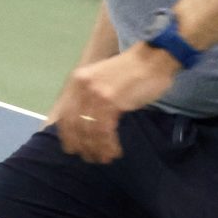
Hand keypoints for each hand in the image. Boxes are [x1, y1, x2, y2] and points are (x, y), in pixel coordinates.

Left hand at [54, 46, 180, 163]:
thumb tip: (81, 124)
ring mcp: (96, 93)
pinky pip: (104, 131)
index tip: (73, 149)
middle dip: (82, 145)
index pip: (64, 114)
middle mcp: (82, 86)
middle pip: (75, 125)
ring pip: (90, 131)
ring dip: (97, 148)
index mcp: (77, 81)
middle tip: (90, 158)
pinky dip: (108, 145)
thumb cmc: (130, 72)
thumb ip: (88, 97)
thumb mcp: (101, 80)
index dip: (68, 135)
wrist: (152, 59)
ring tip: (104, 158)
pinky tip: (114, 151)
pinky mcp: (111, 101)